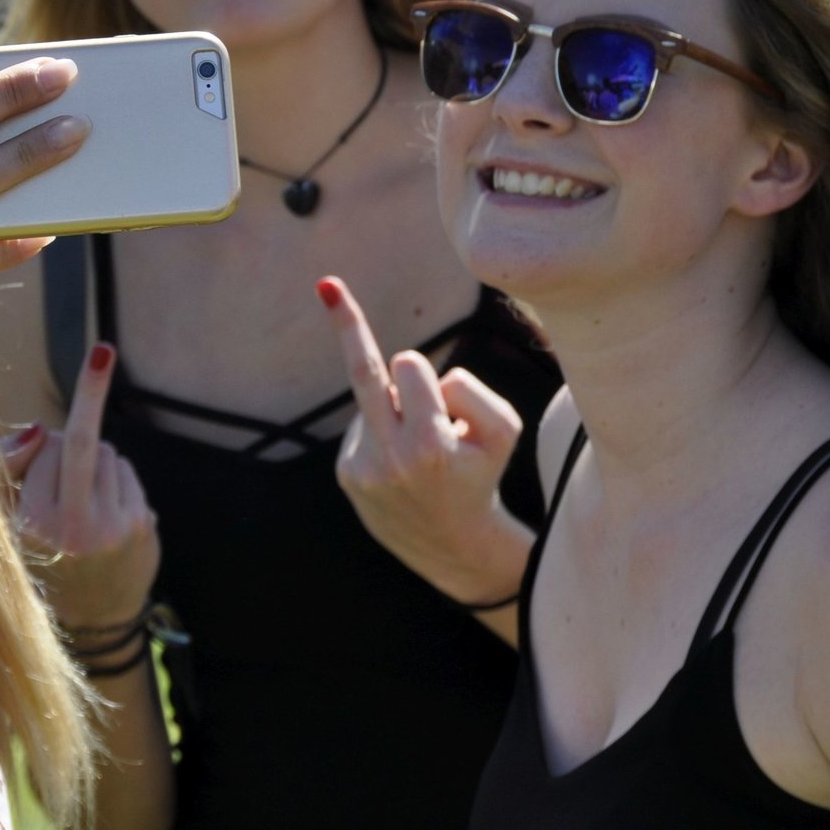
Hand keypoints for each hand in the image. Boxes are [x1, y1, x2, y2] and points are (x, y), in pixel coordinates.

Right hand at [11, 342, 160, 629]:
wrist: (93, 619)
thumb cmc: (42, 560)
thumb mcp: (4, 521)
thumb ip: (5, 468)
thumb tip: (38, 428)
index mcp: (30, 527)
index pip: (43, 449)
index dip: (42, 442)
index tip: (39, 451)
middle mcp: (73, 529)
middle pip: (80, 441)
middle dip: (88, 400)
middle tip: (93, 381)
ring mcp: (112, 527)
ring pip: (107, 452)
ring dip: (94, 456)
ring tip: (83, 489)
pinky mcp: (141, 525)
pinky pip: (126, 470)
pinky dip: (114, 474)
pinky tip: (105, 503)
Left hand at [317, 275, 526, 602]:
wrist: (454, 545)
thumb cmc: (482, 474)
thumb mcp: (502, 431)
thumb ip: (469, 391)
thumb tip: (404, 372)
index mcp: (429, 445)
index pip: (412, 366)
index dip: (429, 374)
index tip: (405, 353)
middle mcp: (390, 457)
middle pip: (365, 372)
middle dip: (349, 324)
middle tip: (327, 284)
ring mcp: (362, 469)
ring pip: (374, 398)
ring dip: (398, 407)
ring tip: (423, 452)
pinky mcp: (347, 475)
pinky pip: (365, 424)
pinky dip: (386, 428)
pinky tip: (403, 463)